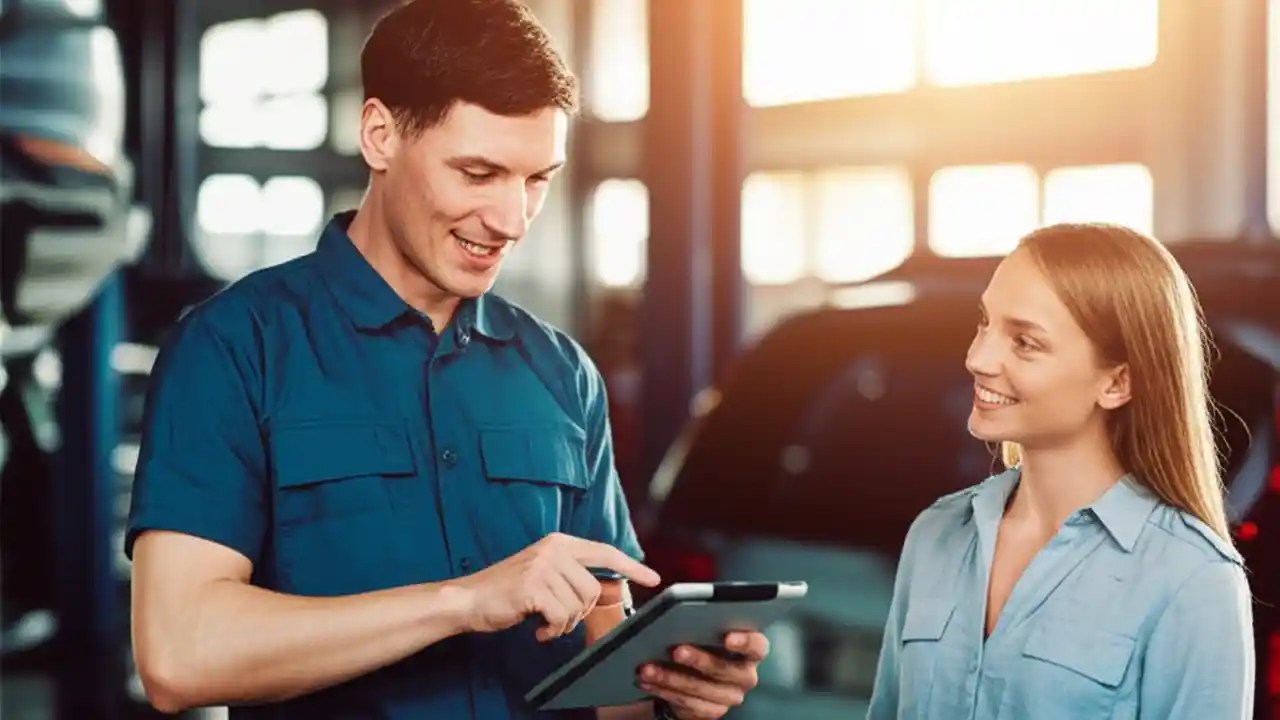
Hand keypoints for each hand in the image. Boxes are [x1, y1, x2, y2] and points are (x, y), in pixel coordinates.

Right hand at [454, 533, 659, 641]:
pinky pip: (561, 617)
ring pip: (578, 605)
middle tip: (557, 618)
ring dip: (563, 623)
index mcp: (559, 543)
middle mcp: (553, 550)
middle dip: (579, 612)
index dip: (631, 565)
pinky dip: (552, 631)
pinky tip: (537, 630)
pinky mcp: (533, 587)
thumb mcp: (542, 572)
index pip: (604, 552)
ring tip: (544, 622)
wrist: (469, 599)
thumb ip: (570, 573)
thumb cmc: (507, 591)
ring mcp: (543, 566)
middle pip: (593, 589)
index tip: (653, 577)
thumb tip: (605, 588)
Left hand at [636, 631, 769, 718]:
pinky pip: (686, 703)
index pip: (757, 646)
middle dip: (699, 660)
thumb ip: (703, 618)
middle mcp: (745, 676)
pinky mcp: (711, 712)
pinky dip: (663, 690)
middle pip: (726, 670)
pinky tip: (647, 680)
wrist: (696, 676)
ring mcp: (729, 697)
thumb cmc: (702, 641)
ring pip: (701, 689)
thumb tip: (680, 604)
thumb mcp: (705, 628)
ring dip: (671, 678)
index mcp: (751, 651)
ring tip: (647, 667)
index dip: (745, 642)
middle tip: (675, 650)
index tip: (726, 637)